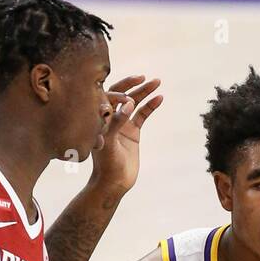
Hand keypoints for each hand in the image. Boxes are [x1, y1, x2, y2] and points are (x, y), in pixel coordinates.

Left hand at [91, 75, 162, 194]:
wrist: (113, 183)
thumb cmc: (106, 164)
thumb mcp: (109, 142)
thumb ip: (117, 121)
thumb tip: (129, 102)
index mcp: (100, 117)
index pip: (108, 96)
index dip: (119, 91)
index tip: (129, 97)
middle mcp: (110, 117)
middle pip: (122, 94)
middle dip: (132, 84)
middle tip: (144, 77)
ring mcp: (122, 123)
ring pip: (134, 102)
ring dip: (145, 91)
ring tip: (157, 82)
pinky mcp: (133, 132)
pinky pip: (143, 115)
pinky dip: (151, 106)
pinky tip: (159, 98)